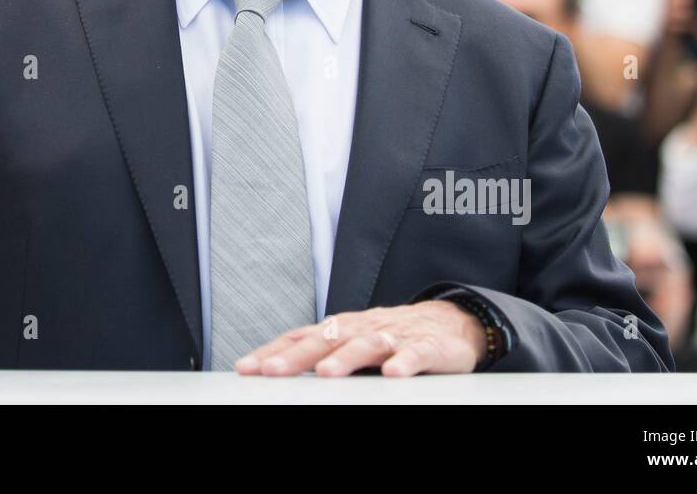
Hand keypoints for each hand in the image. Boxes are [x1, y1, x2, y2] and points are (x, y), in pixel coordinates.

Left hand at [234, 301, 487, 377]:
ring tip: (326, 373)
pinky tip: (393, 374)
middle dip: (297, 356)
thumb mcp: (352, 342)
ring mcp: (395, 336)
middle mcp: (363, 328)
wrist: (449, 323)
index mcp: (342, 328)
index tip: (246, 367)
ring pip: (367, 344)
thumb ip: (320, 352)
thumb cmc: (392, 336)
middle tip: (273, 371)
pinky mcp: (427, 347)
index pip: (300, 336)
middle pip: (327, 338)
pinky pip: (416, 354)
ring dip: (345, 358)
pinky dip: (404, 362)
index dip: (273, 351)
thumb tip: (274, 368)